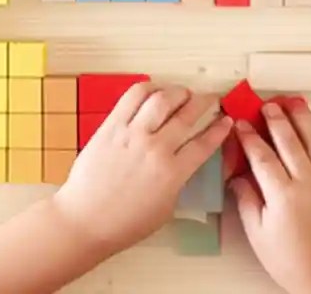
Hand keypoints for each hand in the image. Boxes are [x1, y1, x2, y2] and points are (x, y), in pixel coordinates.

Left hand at [53, 83, 232, 255]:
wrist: (84, 220)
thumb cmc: (124, 223)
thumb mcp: (166, 209)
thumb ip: (179, 182)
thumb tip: (184, 161)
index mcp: (173, 173)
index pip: (204, 143)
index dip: (219, 129)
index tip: (226, 120)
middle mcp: (155, 149)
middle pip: (187, 114)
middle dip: (204, 102)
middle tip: (209, 99)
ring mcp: (132, 135)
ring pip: (163, 98)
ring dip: (178, 91)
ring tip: (183, 93)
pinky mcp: (111, 126)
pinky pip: (133, 96)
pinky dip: (149, 88)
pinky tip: (155, 91)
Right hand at [229, 100, 310, 293]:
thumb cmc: (291, 260)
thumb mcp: (259, 235)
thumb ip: (247, 201)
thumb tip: (237, 175)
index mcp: (282, 196)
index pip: (262, 157)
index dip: (250, 138)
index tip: (240, 124)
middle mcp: (306, 182)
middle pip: (288, 142)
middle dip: (275, 120)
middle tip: (264, 105)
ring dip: (301, 119)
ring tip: (290, 103)